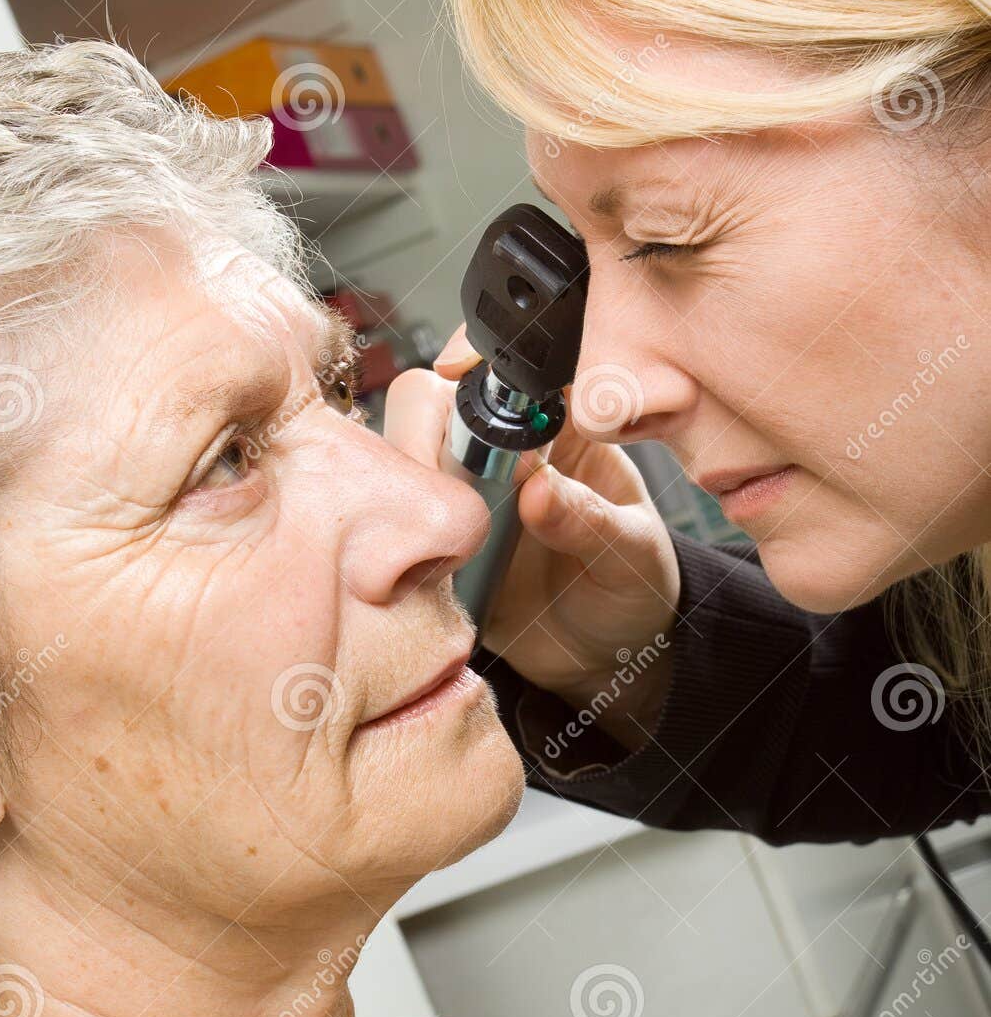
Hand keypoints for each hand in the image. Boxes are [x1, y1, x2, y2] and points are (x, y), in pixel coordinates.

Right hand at [383, 324, 680, 745]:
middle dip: (426, 432)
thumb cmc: (630, 588)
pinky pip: (384, 523)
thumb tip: (538, 490)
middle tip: (452, 492)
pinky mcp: (428, 542)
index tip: (456, 374)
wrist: (603, 657)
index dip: (476, 359)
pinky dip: (385, 538)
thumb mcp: (631, 553)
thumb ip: (589, 518)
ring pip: (396, 457)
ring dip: (403, 488)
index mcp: (559, 429)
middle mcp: (498, 452)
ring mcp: (458, 494)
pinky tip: (422, 569)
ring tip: (444, 541)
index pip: (509, 370)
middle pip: (431, 402)